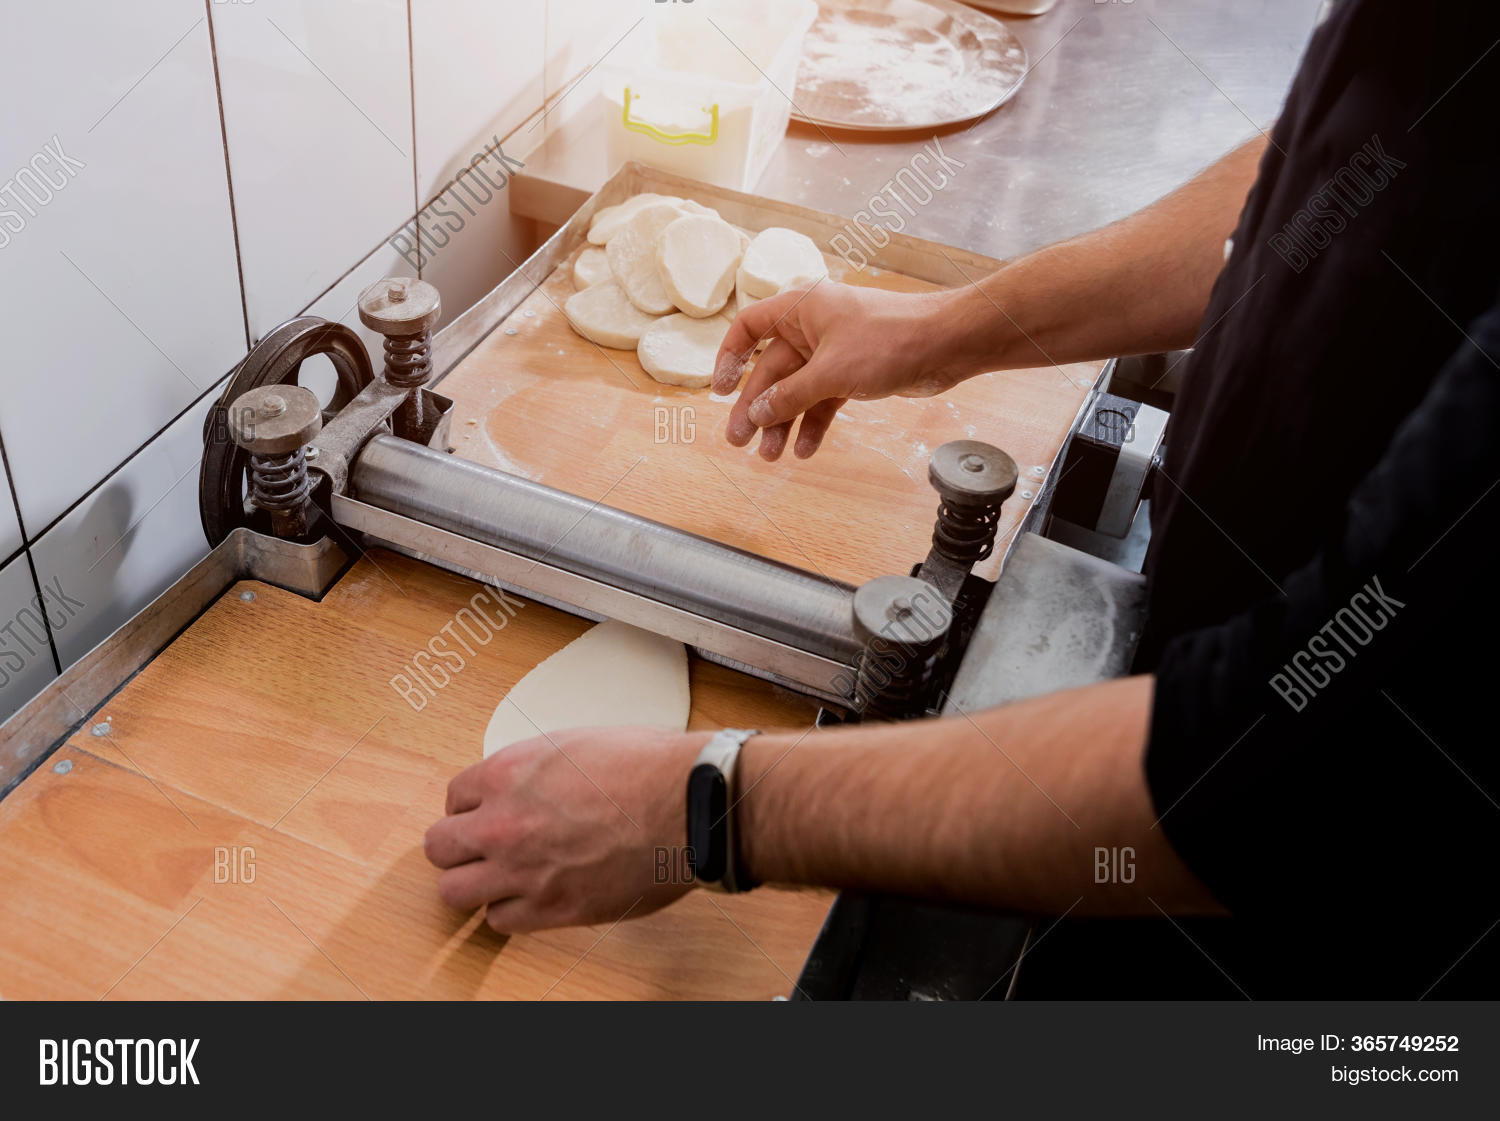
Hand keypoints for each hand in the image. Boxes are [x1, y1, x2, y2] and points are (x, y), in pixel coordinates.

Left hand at [424, 727, 708, 932]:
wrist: (691, 805)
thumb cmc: (649, 766)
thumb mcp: (577, 743)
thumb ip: (536, 767)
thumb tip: (526, 782)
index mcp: (508, 773)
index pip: (453, 796)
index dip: (471, 806)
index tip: (484, 813)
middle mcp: (504, 824)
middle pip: (439, 848)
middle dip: (458, 846)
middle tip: (482, 847)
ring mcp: (525, 871)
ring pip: (455, 892)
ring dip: (475, 883)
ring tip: (499, 877)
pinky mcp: (553, 909)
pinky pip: (499, 921)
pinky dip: (509, 911)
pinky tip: (530, 896)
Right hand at [713, 283, 967, 460]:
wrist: (945, 344)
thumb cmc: (889, 340)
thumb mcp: (830, 372)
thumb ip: (790, 395)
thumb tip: (756, 414)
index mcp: (800, 309)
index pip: (749, 327)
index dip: (730, 357)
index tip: (719, 391)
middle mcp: (812, 328)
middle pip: (771, 369)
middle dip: (757, 407)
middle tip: (739, 441)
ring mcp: (833, 352)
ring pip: (797, 390)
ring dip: (783, 422)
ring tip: (770, 455)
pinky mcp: (853, 373)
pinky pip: (823, 401)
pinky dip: (814, 424)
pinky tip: (805, 449)